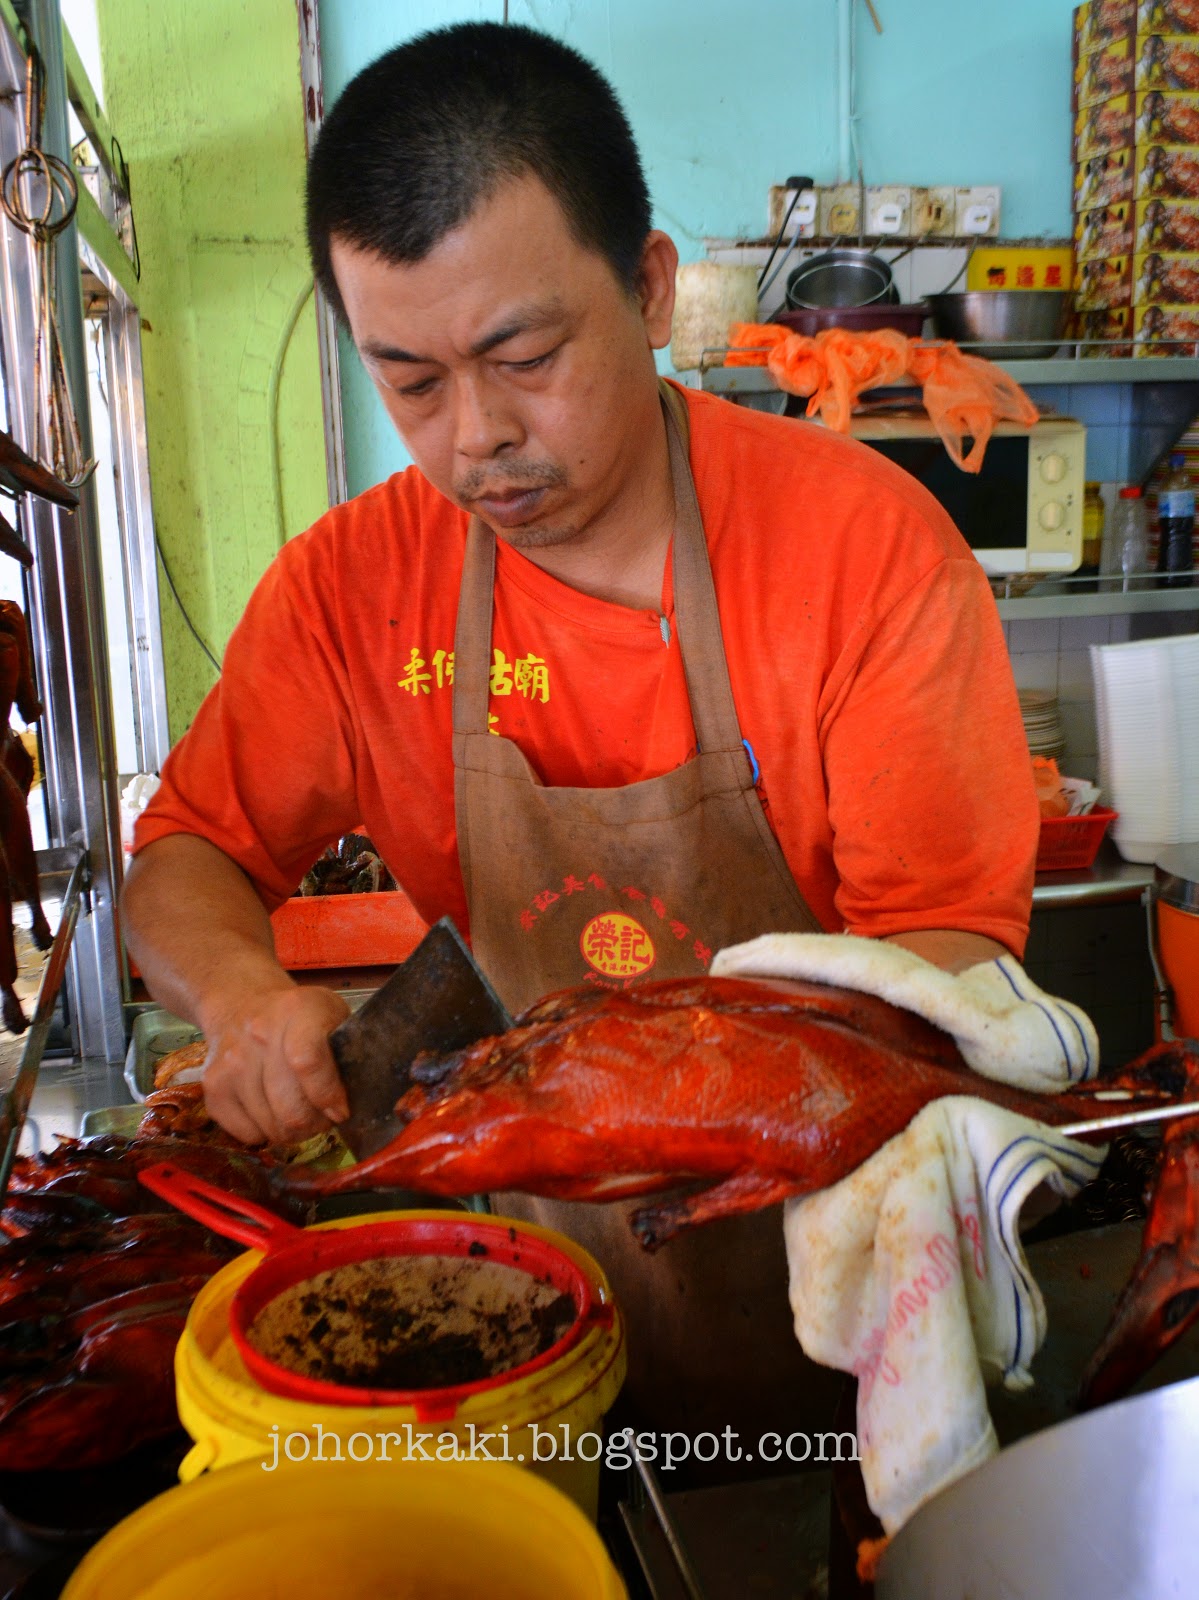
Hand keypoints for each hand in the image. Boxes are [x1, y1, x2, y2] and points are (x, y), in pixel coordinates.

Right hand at [200, 985, 351, 1145]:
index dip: (328, 1096)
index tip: (340, 1109)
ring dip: (293, 1131)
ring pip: (272, 1127)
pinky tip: (272, 1110)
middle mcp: (259, 1034)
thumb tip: (349, 1103)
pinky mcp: (213, 1087)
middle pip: (291, 1108)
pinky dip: (265, 1133)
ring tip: (299, 1110)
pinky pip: (247, 1135)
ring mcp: (232, 1062)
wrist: (242, 1005)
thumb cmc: (299, 1017)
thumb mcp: (333, 1016)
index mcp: (297, 1010)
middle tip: (323, 1116)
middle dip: (316, 1123)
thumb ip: (349, 1052)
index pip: (307, 1063)